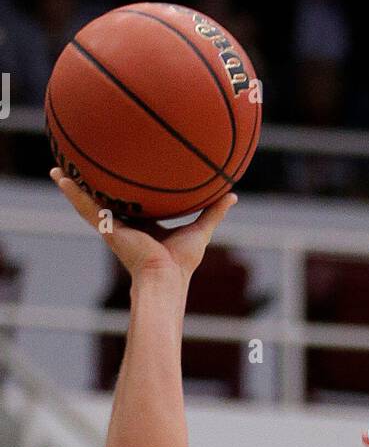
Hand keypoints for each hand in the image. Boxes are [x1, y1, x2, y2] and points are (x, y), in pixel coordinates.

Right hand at [49, 167, 236, 283]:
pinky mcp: (106, 228)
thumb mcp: (200, 230)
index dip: (130, 193)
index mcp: (145, 227)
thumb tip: (232, 195)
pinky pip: (85, 206)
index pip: (135, 205)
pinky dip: (72, 192)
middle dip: (97, 187)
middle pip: (109, 202)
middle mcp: (126, 226)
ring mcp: (113, 227)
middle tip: (84, 167)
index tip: (126, 177)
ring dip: (74, 186)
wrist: (165, 278)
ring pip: (90, 203)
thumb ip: (214, 212)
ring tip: (58, 169)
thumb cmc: (182, 262)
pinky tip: (58, 176)